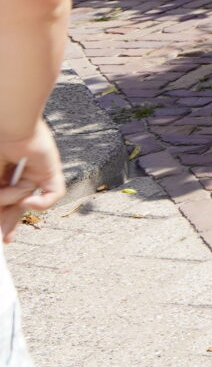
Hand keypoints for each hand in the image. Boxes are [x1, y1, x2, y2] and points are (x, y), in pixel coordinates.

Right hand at [0, 123, 65, 238]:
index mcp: (0, 174)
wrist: (9, 127)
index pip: (2, 201)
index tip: (2, 238)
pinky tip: (29, 200)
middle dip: (8, 224)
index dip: (1, 219)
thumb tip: (19, 207)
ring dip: (14, 199)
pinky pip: (53, 195)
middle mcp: (17, 176)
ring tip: (16, 184)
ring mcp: (35, 174)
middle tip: (6, 239)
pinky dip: (41, 204)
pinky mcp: (51, 171)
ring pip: (27, 201)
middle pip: (14, 208)